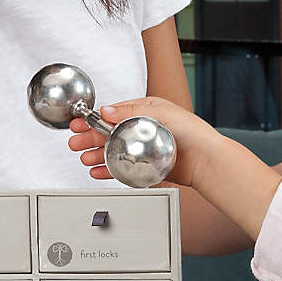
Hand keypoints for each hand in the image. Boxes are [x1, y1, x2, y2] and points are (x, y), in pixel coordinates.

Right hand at [68, 96, 225, 189]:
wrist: (205, 160)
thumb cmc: (192, 133)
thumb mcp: (161, 112)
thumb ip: (132, 111)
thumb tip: (107, 110)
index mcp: (146, 111)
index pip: (114, 114)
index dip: (94, 120)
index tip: (79, 124)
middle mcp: (143, 129)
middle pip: (110, 133)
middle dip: (90, 138)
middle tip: (76, 143)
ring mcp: (144, 148)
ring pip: (114, 151)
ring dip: (97, 155)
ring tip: (85, 159)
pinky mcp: (146, 165)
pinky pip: (122, 166)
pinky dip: (109, 169)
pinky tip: (98, 170)